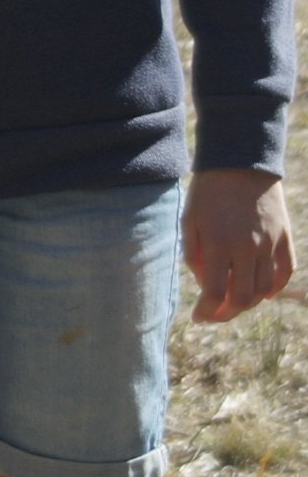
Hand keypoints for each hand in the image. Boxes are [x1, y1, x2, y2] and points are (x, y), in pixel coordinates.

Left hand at [185, 168, 294, 320]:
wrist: (241, 159)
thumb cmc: (208, 190)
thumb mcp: (190, 219)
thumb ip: (194, 255)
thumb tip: (205, 285)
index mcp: (219, 242)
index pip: (215, 292)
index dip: (206, 312)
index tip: (198, 316)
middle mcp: (247, 247)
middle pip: (243, 298)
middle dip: (227, 313)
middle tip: (215, 313)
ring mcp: (270, 242)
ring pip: (265, 289)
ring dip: (249, 302)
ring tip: (234, 299)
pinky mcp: (284, 236)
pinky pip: (285, 272)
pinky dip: (275, 288)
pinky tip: (262, 291)